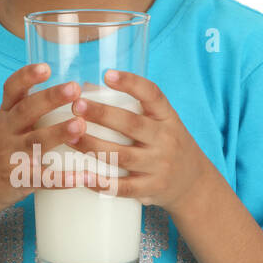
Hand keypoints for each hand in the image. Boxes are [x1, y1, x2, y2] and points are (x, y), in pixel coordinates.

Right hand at [0, 62, 90, 219]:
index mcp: (4, 117)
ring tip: (79, 125)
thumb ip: (24, 109)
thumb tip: (63, 88)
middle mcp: (6, 133)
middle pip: (26, 112)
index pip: (11, 90)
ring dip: (58, 132)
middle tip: (74, 88)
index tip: (46, 67)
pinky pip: (44, 179)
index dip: (27, 77)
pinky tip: (83, 177)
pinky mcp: (19, 180)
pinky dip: (63, 178)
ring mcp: (11, 157)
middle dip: (50, 98)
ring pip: (35, 142)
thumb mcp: (2, 126)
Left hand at [66, 69, 212, 215]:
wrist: (194, 184)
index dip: (130, 83)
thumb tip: (89, 90)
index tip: (107, 74)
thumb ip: (134, 109)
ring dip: (92, 146)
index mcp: (167, 117)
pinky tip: (81, 176)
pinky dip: (100, 182)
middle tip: (76, 105)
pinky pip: (122, 187)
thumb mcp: (162, 123)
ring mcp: (159, 165)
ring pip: (122, 155)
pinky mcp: (151, 188)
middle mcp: (165, 139)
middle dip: (101, 114)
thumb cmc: (167, 146)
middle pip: (131, 124)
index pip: (152, 94)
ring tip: (69, 137)